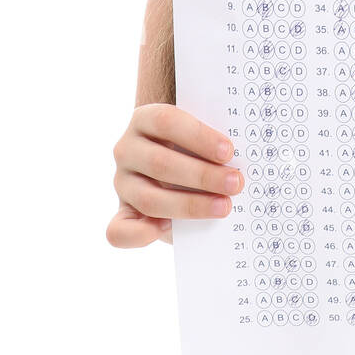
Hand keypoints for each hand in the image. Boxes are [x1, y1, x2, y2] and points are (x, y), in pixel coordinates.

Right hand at [106, 103, 244, 248]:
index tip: (228, 151)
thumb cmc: (193, 147)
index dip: (198, 136)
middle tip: (235, 183)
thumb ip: (208, 145)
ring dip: (189, 206)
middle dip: (203, 175)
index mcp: (145, 119)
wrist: (174, 167)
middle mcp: (127, 149)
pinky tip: (166, 229)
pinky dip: (140, 235)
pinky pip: (119, 231)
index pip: (166, 121)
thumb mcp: (197, 137)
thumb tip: (235, 163)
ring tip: (223, 207)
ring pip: (148, 198)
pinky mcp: (121, 213)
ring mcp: (122, 183)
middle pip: (160, 163)